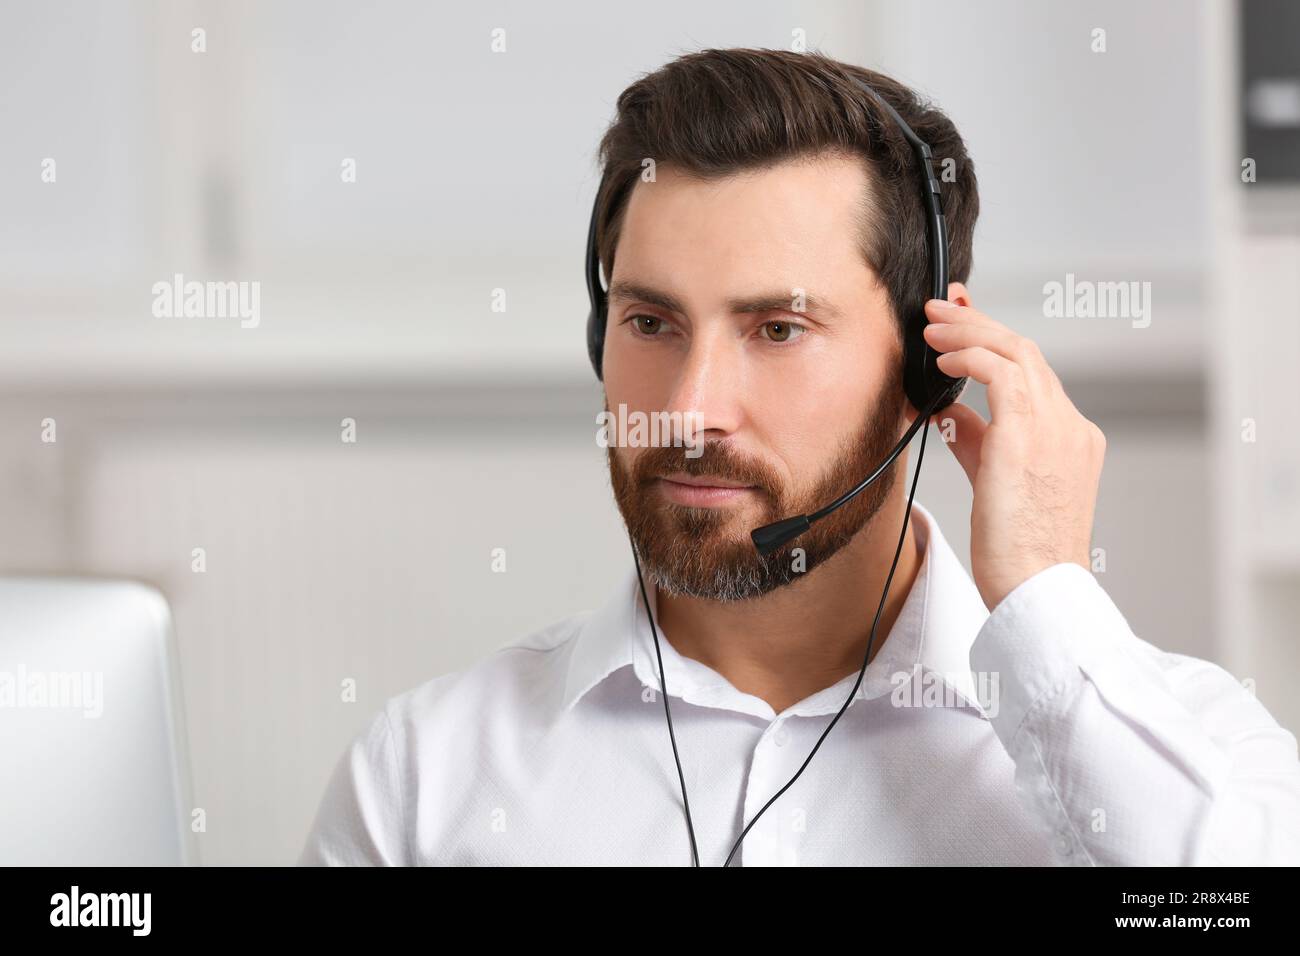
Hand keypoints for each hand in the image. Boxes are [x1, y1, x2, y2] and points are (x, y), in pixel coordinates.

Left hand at [921, 298, 1104, 610]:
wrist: (1039, 591)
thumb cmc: (1018, 551)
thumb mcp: (995, 481)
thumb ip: (977, 439)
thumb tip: (949, 409)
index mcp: (1070, 438)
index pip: (1032, 371)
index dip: (994, 340)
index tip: (961, 321)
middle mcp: (1070, 426)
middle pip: (1026, 351)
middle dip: (979, 321)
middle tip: (942, 306)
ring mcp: (1056, 429)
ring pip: (1015, 350)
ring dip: (968, 330)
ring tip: (931, 326)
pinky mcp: (1029, 437)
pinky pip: (1001, 372)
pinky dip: (970, 354)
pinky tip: (942, 357)